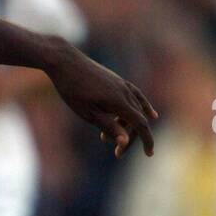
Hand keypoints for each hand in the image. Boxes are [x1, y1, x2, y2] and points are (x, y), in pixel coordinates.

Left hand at [46, 42, 157, 156]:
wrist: (65, 61)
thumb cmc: (73, 89)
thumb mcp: (88, 113)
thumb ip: (109, 127)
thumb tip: (125, 142)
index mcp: (119, 102)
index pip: (140, 124)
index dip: (146, 140)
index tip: (150, 154)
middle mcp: (125, 92)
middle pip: (137, 119)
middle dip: (130, 138)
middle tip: (116, 153)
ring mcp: (123, 84)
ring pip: (135, 109)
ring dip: (127, 127)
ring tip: (106, 139)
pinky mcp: (118, 80)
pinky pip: (136, 96)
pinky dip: (144, 107)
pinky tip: (151, 114)